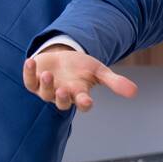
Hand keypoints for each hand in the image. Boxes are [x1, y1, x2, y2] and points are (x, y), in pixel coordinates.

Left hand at [22, 45, 137, 112]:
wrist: (62, 58)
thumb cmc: (81, 68)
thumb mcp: (99, 71)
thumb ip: (114, 82)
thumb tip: (134, 92)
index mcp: (79, 94)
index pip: (83, 103)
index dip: (85, 102)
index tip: (88, 101)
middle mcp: (61, 94)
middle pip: (61, 102)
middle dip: (62, 97)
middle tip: (64, 90)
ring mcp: (46, 89)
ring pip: (44, 93)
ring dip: (46, 85)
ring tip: (48, 74)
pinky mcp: (33, 80)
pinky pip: (29, 80)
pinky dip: (28, 72)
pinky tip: (30, 61)